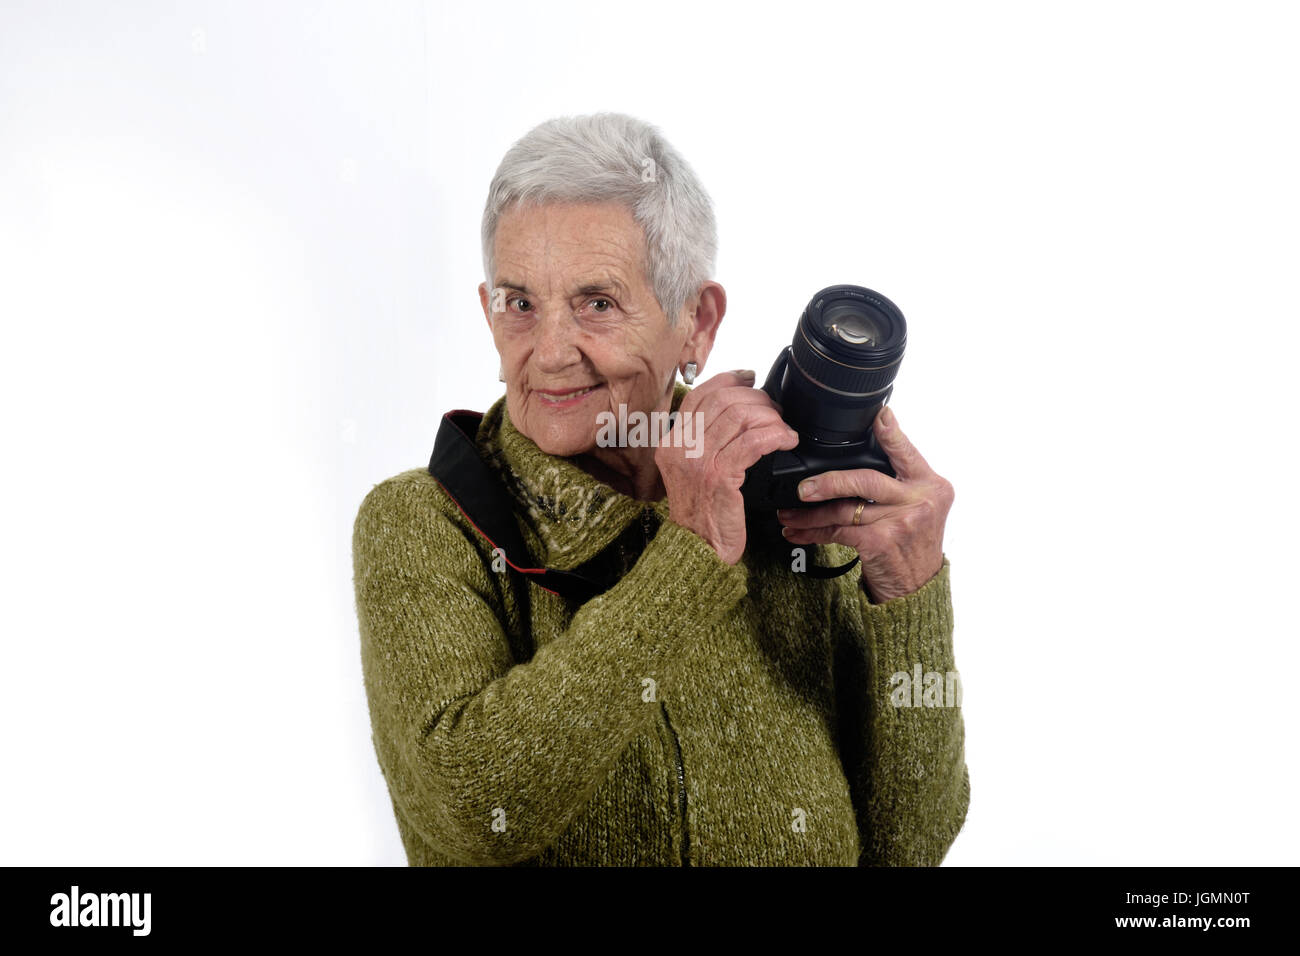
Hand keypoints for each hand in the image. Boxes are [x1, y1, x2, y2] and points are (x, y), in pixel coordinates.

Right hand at [656, 370, 799, 564]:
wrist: (698, 551)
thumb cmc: (702, 515)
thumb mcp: (693, 471)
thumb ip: (706, 441)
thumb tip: (736, 411)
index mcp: (671, 443)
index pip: (699, 395)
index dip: (729, 380)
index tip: (750, 378)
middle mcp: (680, 448)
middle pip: (723, 400)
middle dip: (757, 399)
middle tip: (775, 411)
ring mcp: (697, 462)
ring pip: (740, 417)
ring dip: (770, 417)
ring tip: (783, 428)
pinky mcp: (720, 477)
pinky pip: (754, 442)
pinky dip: (776, 435)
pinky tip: (787, 440)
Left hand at [776, 405, 952, 601]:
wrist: (917, 591)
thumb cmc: (911, 546)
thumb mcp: (918, 508)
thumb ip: (897, 483)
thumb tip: (857, 460)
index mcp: (931, 484)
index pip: (907, 452)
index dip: (891, 432)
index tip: (878, 415)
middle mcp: (921, 499)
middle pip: (866, 478)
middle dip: (828, 482)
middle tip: (802, 488)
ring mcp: (902, 521)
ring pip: (845, 508)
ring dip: (810, 513)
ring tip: (787, 514)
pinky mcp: (881, 542)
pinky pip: (838, 531)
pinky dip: (813, 532)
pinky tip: (797, 533)